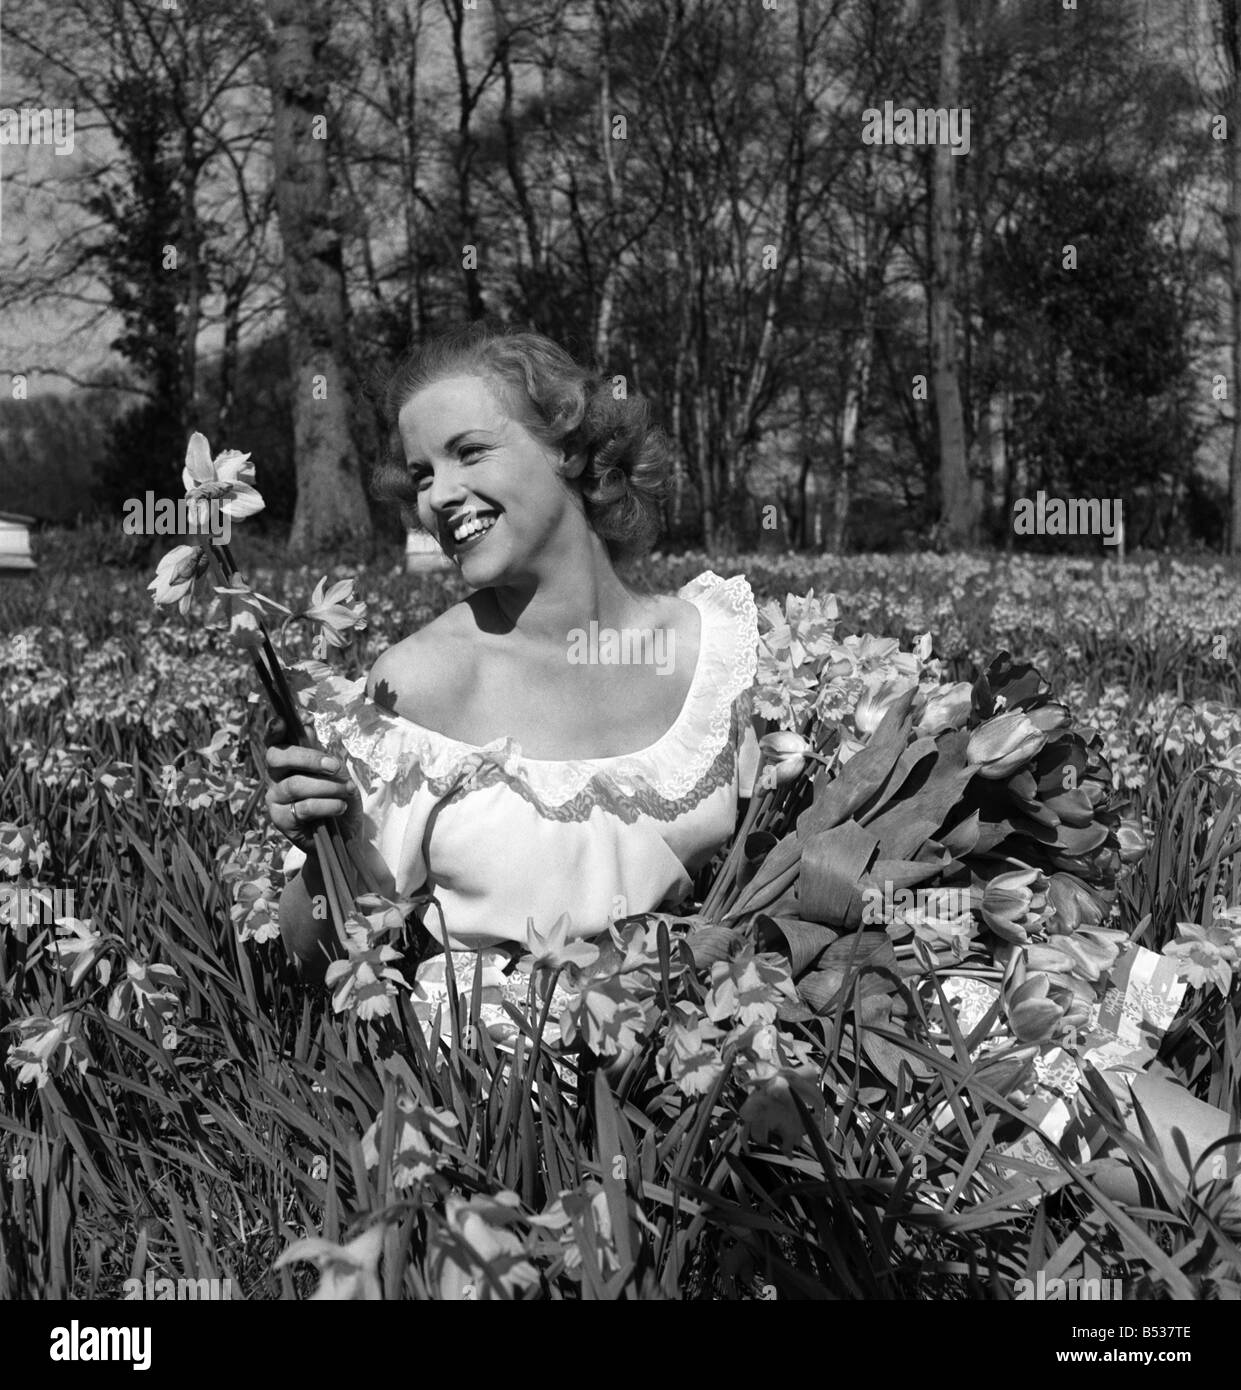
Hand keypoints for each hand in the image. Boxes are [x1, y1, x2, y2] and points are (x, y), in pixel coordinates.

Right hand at [264, 717, 357, 853]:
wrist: (344, 834)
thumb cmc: (338, 796)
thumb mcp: (334, 770)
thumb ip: (318, 749)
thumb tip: (306, 721)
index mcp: (286, 761)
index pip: (274, 741)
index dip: (275, 729)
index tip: (286, 720)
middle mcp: (274, 777)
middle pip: (278, 758)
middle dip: (309, 758)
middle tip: (335, 765)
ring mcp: (275, 799)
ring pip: (296, 784)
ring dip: (328, 787)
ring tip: (348, 791)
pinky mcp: (281, 820)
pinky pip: (304, 807)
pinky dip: (328, 804)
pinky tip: (341, 806)